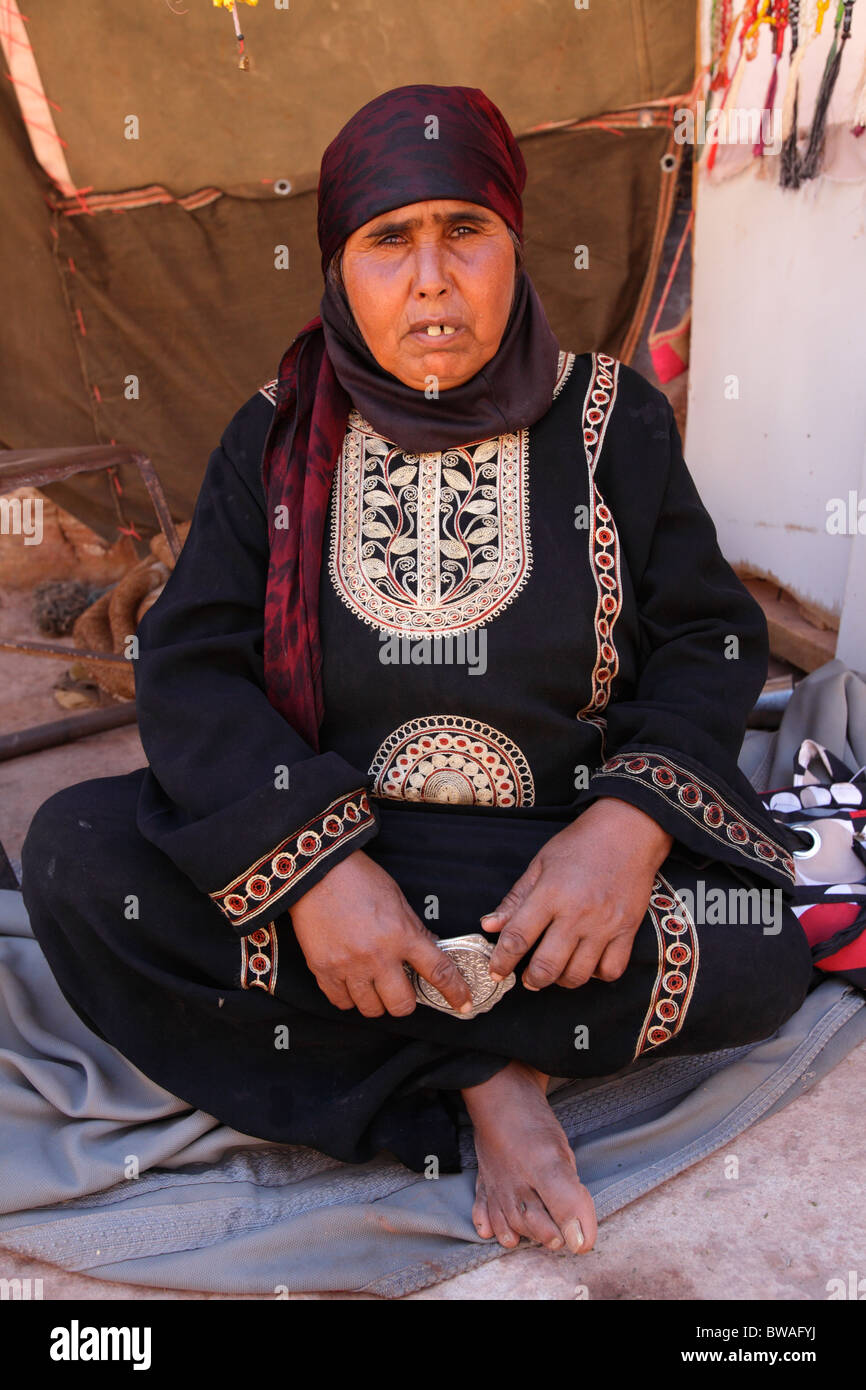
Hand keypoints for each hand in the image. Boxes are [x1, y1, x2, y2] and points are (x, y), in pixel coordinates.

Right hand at [289, 849, 473, 1018]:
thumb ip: (414, 929)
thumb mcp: (397, 900)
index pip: (438, 972)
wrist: (315, 872)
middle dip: (405, 1002)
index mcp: (402, 935)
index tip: (463, 1003)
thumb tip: (431, 950)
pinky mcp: (323, 970)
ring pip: (371, 1009)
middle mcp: (378, 956)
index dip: (455, 992)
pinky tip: (351, 982)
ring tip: (372, 984)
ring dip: (376, 1001)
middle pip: (402, 1005)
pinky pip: (342, 1003)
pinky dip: (349, 997)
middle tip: (401, 990)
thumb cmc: (359, 880)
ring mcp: (349, 966)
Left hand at [484, 798, 673, 989]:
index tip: (496, 971)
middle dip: (531, 980)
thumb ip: (515, 898)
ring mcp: (604, 925)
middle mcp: (577, 913)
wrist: (629, 831)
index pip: (517, 938)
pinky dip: (596, 974)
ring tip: (555, 972)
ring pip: (578, 975)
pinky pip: (611, 970)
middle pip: (547, 966)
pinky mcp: (628, 930)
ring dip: (560, 981)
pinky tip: (588, 963)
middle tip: (527, 979)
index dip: (502, 961)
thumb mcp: (540, 864)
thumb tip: (488, 925)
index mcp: (550, 894)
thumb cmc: (580, 845)